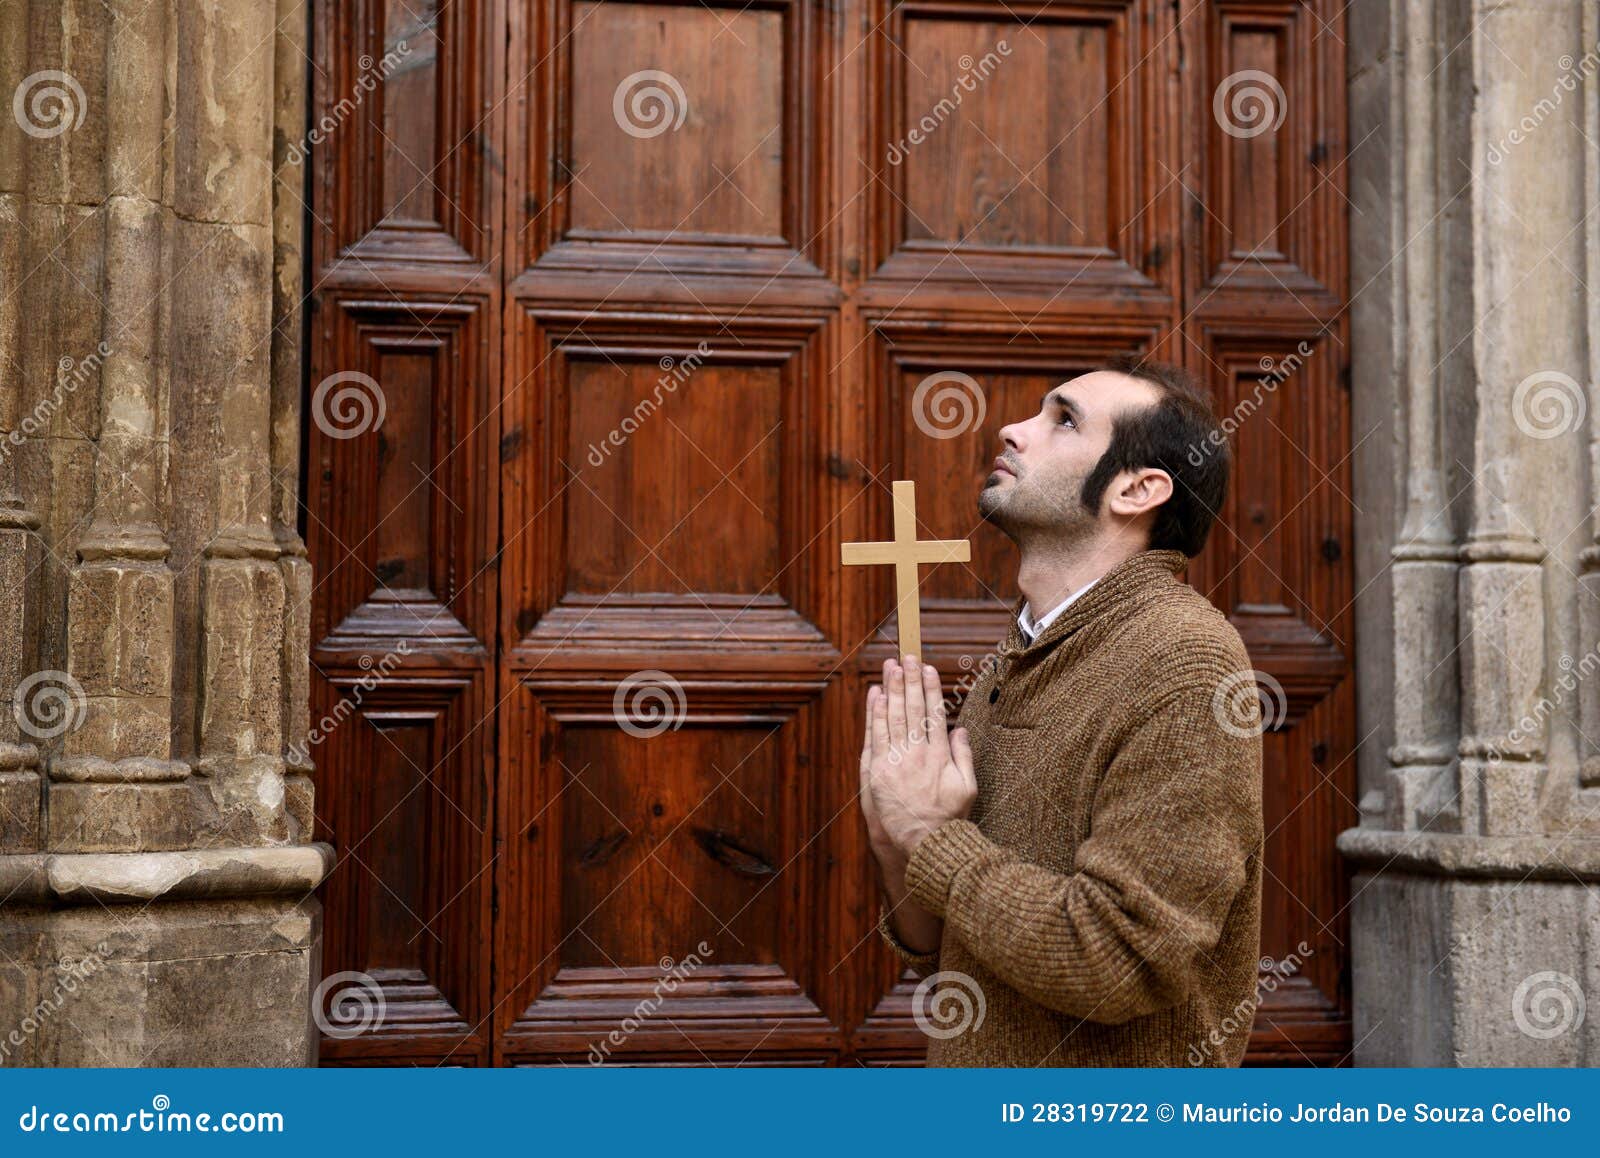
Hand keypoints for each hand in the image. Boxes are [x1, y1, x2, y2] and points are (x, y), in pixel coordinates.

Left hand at [859, 654, 977, 859]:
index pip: (934, 712)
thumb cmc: (948, 819)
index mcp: (941, 754)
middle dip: (910, 680)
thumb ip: (965, 756)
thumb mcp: (968, 788)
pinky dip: (874, 713)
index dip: (930, 688)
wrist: (923, 844)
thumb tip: (960, 729)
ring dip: (891, 689)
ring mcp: (896, 760)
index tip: (928, 668)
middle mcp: (918, 753)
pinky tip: (874, 695)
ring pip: (892, 716)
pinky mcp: (878, 770)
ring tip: (891, 666)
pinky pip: (875, 735)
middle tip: (908, 656)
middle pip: (912, 708)